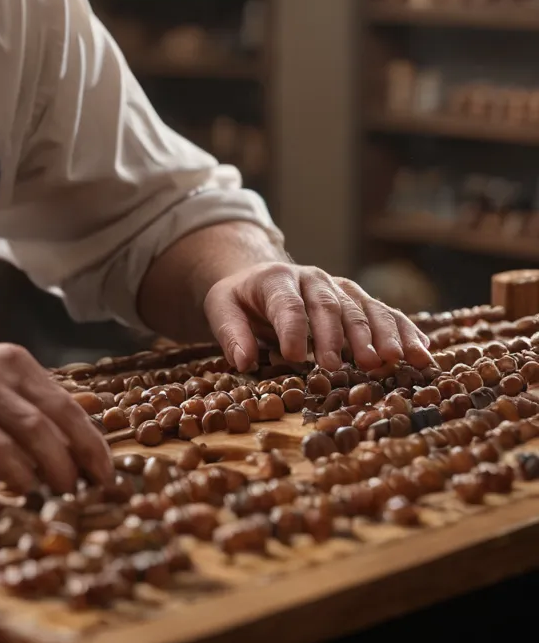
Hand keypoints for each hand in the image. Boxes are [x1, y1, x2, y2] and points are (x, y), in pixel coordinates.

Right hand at [0, 342, 113, 496]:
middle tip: (71, 493)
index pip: (64, 407)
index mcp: (11, 362)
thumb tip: (95, 406)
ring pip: (7, 454)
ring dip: (26, 482)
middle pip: (40, 432)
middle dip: (64, 470)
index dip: (91, 445)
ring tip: (31, 493)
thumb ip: (41, 392)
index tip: (106, 475)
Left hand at [203, 262, 432, 372]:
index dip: (293, 329)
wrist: (259, 278)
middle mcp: (312, 279)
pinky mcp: (358, 299)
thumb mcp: (221, 308)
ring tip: (394, 360)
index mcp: (276, 279)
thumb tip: (242, 361)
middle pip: (330, 306)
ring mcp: (339, 287)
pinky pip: (385, 312)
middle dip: (342, 336)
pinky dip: (404, 331)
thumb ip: (230, 333)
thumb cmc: (240, 299)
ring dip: (382, 335)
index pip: (287, 304)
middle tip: (352, 365)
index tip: (296, 357)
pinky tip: (420, 351)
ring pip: (363, 308)